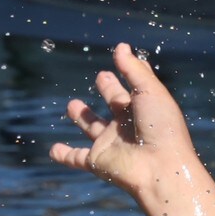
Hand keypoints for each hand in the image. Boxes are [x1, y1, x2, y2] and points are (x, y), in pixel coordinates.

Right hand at [48, 43, 199, 196]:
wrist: (159, 169)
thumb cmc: (161, 128)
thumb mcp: (150, 91)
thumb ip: (133, 69)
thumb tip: (121, 46)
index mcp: (143, 109)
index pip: (135, 88)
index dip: (130, 72)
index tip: (123, 58)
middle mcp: (128, 126)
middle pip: (115, 105)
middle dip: (108, 90)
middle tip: (102, 77)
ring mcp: (112, 144)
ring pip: (92, 128)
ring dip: (83, 117)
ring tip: (72, 105)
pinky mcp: (98, 161)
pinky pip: (76, 159)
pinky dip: (64, 155)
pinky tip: (53, 151)